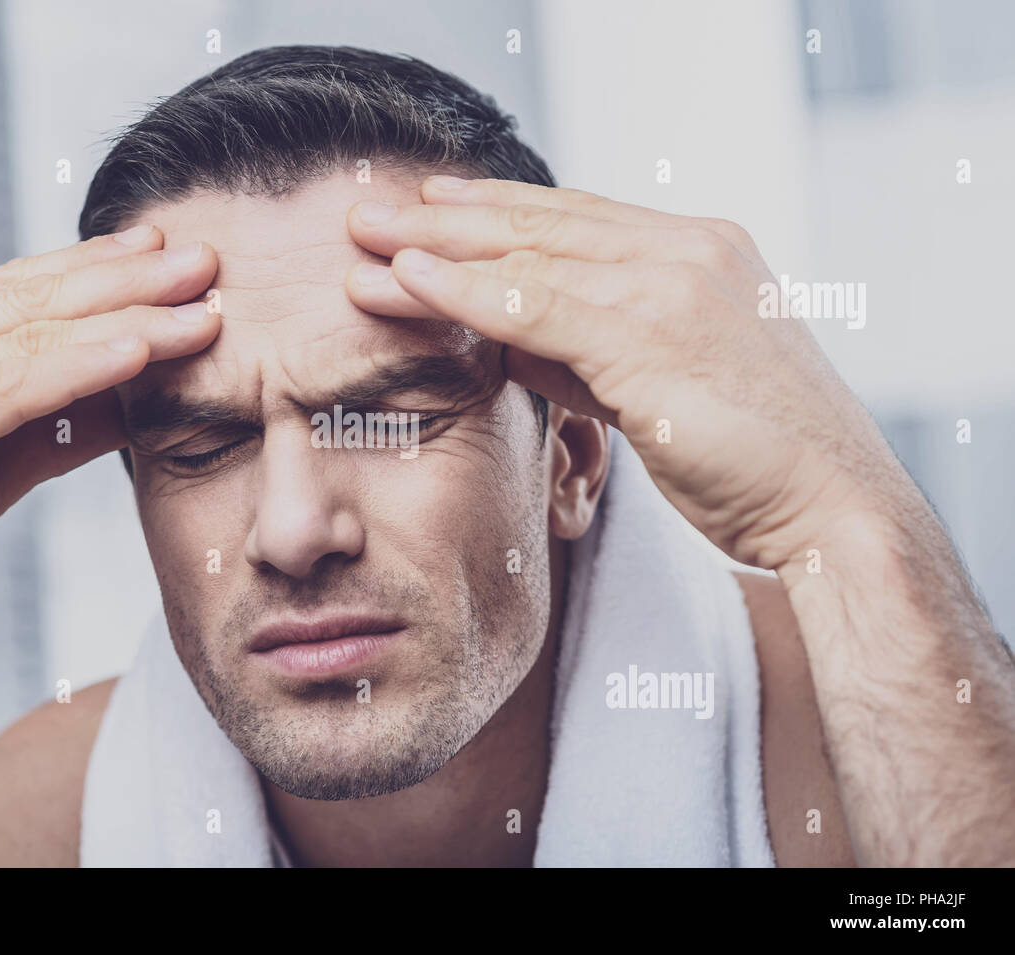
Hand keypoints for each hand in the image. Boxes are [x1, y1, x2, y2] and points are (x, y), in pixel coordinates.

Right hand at [0, 227, 218, 673]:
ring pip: (36, 332)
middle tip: (205, 254)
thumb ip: (54, 423)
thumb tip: (136, 396)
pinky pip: (13, 387)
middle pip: (38, 294)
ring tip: (199, 303)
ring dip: (128, 315)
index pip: (22, 287)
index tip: (164, 248)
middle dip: (130, 274)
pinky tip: (140, 354)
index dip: (98, 264)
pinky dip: (83, 366)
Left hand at [345, 176, 911, 571]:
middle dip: (445, 214)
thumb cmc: (754, 460)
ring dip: (436, 245)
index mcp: (700, 252)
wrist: (833, 510)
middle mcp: (688, 252)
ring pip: (529, 254)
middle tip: (369, 208)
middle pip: (540, 221)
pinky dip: (465, 290)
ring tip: (362, 238)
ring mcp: (674, 288)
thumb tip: (512, 348)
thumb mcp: (660, 389)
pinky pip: (536, 305)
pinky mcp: (653, 340)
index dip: (494, 206)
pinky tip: (406, 279)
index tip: (430, 202)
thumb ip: (586, 358)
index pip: (574, 216)